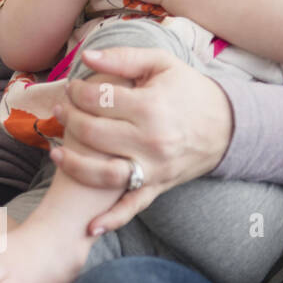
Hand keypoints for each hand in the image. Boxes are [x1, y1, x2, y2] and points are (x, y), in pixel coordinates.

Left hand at [51, 45, 232, 234]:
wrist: (227, 126)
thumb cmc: (187, 90)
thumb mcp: (161, 64)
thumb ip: (123, 58)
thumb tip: (86, 57)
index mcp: (152, 107)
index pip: (98, 100)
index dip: (76, 92)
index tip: (71, 88)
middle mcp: (152, 141)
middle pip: (93, 134)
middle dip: (69, 120)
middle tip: (59, 111)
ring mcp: (155, 168)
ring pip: (104, 174)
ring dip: (74, 166)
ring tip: (56, 152)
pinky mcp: (158, 186)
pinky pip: (132, 207)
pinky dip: (112, 219)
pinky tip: (90, 225)